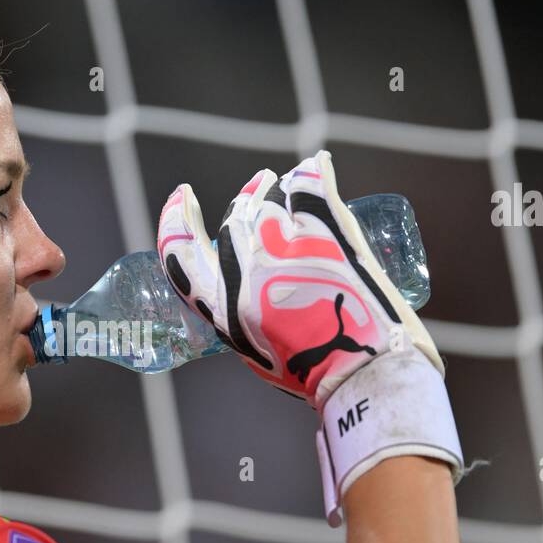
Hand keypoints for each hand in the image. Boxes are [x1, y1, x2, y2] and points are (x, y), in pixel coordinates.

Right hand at [156, 149, 443, 414]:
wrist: (366, 374)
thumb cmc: (318, 376)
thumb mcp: (259, 355)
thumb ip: (244, 320)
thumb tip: (246, 298)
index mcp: (224, 311)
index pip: (182, 254)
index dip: (175, 221)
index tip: (182, 199)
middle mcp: (246, 275)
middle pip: (233, 221)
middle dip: (244, 198)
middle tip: (257, 185)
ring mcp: (284, 248)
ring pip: (270, 202)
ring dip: (277, 188)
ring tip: (289, 185)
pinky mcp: (324, 233)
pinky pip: (309, 185)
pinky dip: (311, 170)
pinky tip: (315, 166)